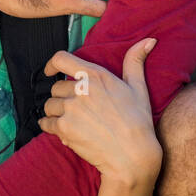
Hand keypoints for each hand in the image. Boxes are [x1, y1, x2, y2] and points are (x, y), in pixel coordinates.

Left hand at [39, 39, 162, 185]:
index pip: (61, 59)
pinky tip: (63, 132)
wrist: (132, 155)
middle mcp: (80, 89)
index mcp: (95, 75)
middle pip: (55, 88)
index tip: (49, 71)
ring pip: (50, 106)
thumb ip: (135, 61)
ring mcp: (70, 109)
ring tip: (71, 122)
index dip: (52, 64)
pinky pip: (46, 123)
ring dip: (56, 113)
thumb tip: (149, 40)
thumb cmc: (138, 122)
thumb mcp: (138, 88)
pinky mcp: (64, 128)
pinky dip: (50, 127)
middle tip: (76, 109)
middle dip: (62, 97)